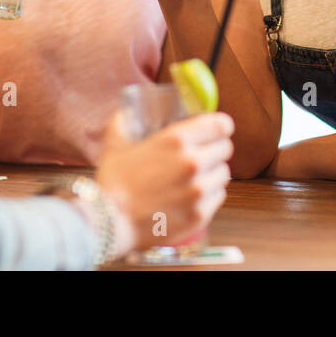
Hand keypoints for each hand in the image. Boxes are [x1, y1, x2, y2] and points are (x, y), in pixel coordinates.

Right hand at [95, 111, 233, 254]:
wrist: (110, 224)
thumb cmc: (113, 183)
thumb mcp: (116, 144)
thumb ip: (122, 123)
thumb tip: (124, 112)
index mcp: (177, 140)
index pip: (221, 124)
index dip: (220, 125)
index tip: (217, 129)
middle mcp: (193, 163)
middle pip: (225, 148)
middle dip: (215, 149)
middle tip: (202, 154)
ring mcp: (199, 191)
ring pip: (224, 173)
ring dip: (213, 172)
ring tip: (195, 177)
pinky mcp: (200, 214)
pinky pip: (218, 196)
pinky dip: (210, 194)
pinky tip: (192, 195)